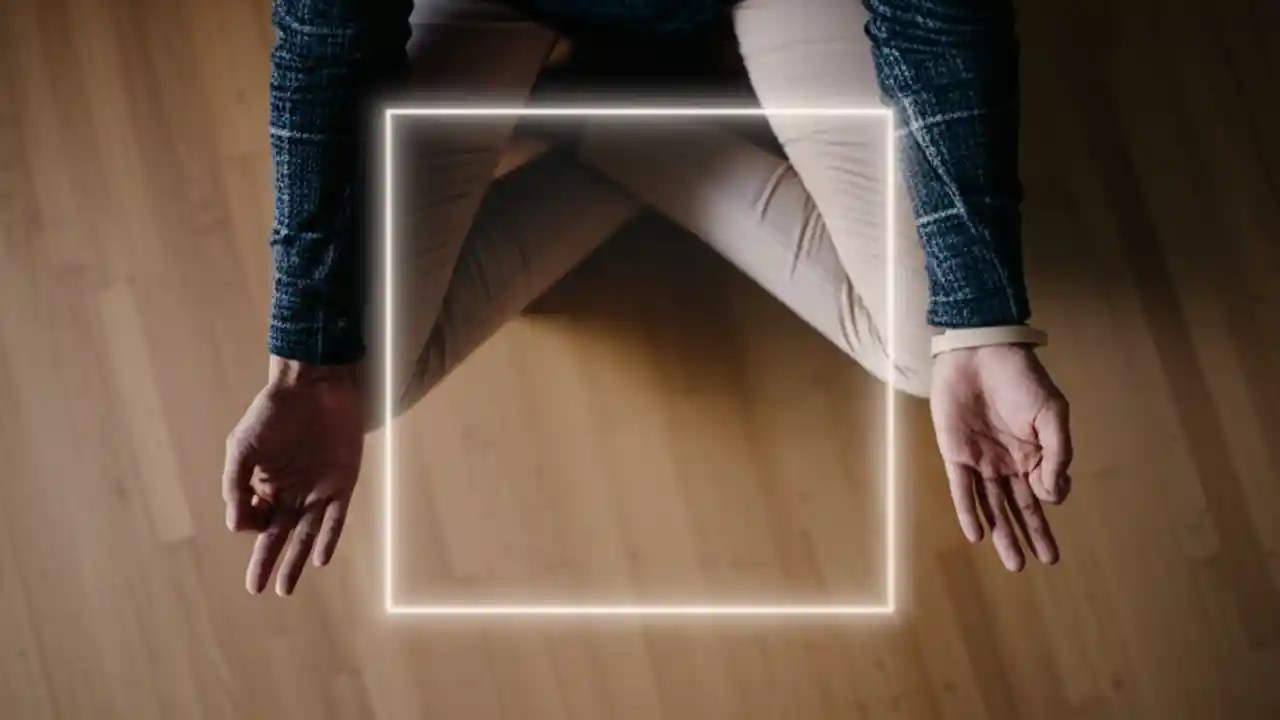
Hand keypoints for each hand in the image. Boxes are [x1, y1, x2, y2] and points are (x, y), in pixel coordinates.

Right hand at [222, 356, 364, 595]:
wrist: (313, 385)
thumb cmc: (273, 412)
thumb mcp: (242, 448)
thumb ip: (235, 486)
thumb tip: (237, 527)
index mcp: (267, 484)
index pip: (257, 520)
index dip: (251, 526)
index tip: (249, 517)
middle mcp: (293, 492)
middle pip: (279, 534)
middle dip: (267, 562)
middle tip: (257, 589)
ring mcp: (318, 489)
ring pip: (306, 533)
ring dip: (296, 560)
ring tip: (284, 587)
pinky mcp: (343, 482)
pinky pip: (335, 517)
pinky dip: (327, 538)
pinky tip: (319, 558)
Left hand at [929, 343, 1072, 570]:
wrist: (979, 352)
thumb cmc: (1021, 378)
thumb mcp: (1052, 414)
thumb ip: (1058, 455)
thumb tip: (1054, 497)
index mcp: (1036, 451)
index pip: (1047, 487)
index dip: (1053, 495)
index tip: (1053, 493)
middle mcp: (1009, 461)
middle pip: (1021, 505)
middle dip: (1033, 535)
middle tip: (1045, 562)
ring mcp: (982, 459)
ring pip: (993, 505)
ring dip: (1004, 533)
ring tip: (1016, 564)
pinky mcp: (955, 453)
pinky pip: (961, 489)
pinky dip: (969, 512)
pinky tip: (978, 536)